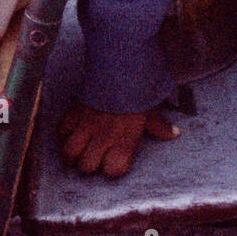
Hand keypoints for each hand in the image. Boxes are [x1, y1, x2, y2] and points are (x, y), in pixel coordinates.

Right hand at [57, 102, 178, 177]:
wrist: (116, 65)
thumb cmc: (136, 90)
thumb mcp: (150, 109)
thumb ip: (159, 126)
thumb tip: (175, 134)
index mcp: (125, 139)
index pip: (113, 170)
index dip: (113, 168)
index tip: (113, 162)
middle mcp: (104, 136)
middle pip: (87, 166)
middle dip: (88, 165)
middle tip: (92, 157)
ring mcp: (86, 125)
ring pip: (69, 153)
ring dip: (72, 154)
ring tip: (77, 152)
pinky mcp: (73, 112)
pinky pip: (61, 131)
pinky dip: (63, 134)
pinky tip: (70, 133)